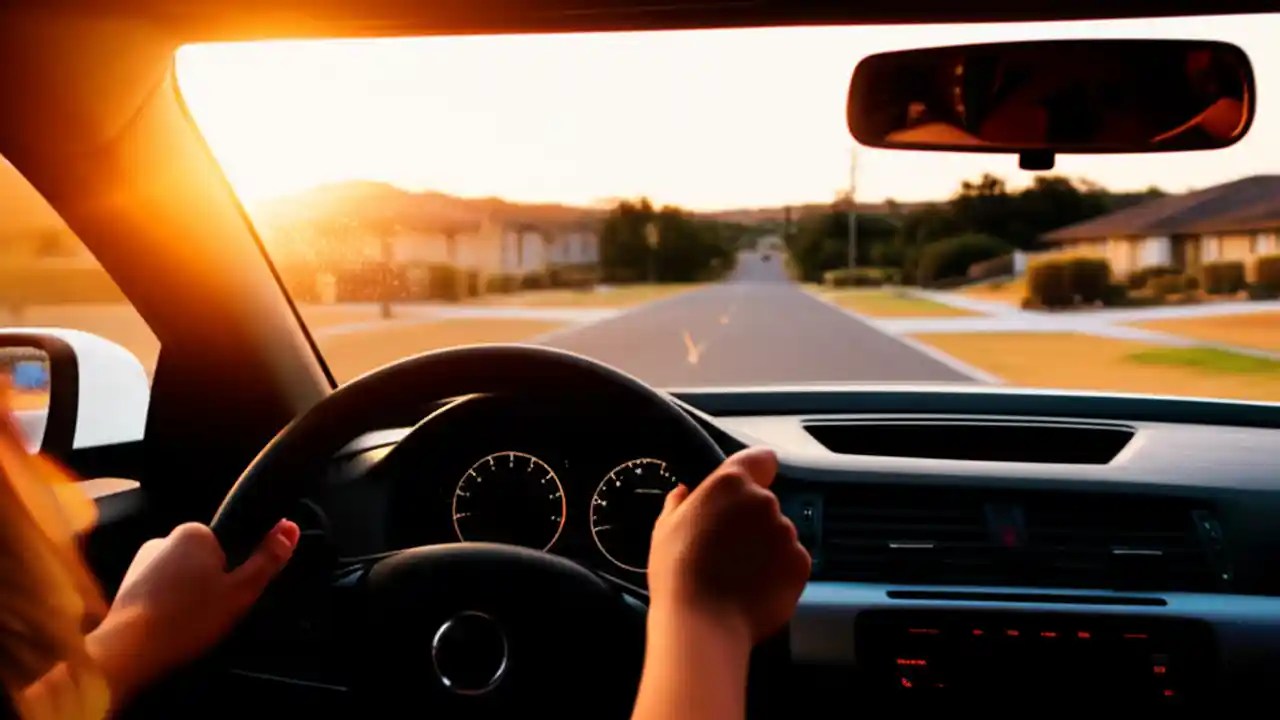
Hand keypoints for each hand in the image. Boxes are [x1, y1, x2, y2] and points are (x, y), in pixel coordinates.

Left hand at [87, 519, 298, 705]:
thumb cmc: (188, 618)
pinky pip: (160, 591)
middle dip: (211, 583)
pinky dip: (168, 606)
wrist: (128, 653)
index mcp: (194, 532)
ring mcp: (141, 562)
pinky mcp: (127, 586)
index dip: (235, 569)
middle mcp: (164, 538)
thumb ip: (267, 559)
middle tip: (213, 612)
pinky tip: (170, 626)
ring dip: (188, 596)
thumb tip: (289, 528)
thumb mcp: (241, 591)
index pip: (228, 542)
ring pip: (181, 576)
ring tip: (189, 623)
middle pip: (204, 559)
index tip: (230, 594)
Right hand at [648, 447, 810, 644]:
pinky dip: (778, 572)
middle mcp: (765, 502)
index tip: (744, 489)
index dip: (755, 471)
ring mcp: (787, 534)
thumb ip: (680, 503)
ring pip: (778, 534)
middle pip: (765, 503)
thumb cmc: (677, 573)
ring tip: (737, 574)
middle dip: (751, 520)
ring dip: (765, 547)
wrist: (702, 624)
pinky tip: (753, 588)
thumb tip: (684, 492)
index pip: (761, 459)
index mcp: (731, 484)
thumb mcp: (665, 529)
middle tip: (726, 547)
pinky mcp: (801, 565)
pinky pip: (791, 561)